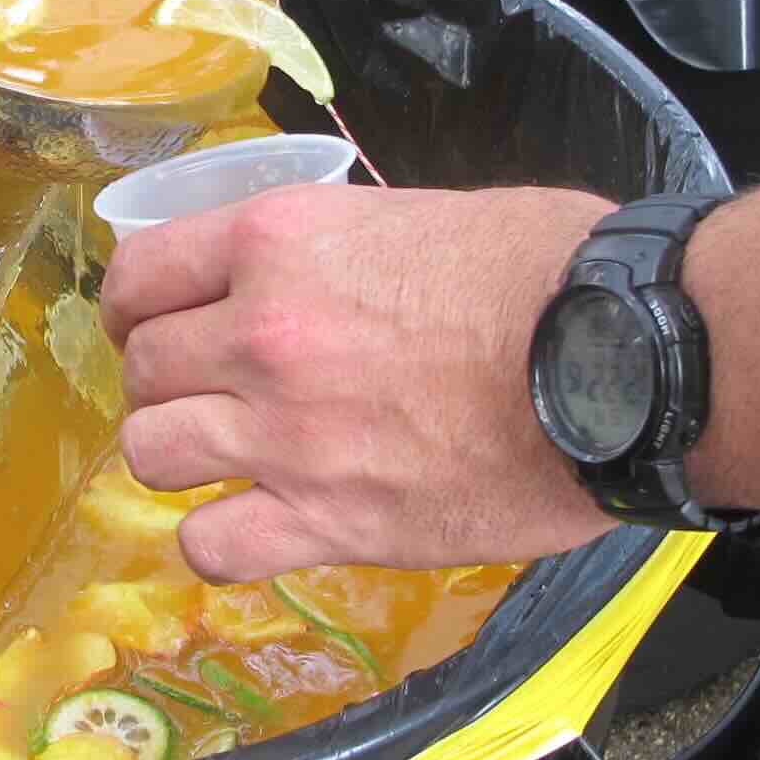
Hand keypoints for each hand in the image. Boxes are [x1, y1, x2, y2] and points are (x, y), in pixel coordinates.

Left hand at [98, 184, 616, 581]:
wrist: (625, 360)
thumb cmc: (550, 271)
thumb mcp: (418, 214)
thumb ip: (336, 250)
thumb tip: (317, 275)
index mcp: (279, 242)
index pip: (140, 276)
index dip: (134, 308)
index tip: (151, 326)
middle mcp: (261, 335)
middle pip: (144, 370)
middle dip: (162, 383)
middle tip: (206, 395)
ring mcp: (286, 435)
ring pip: (153, 453)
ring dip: (179, 455)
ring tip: (224, 459)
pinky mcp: (328, 522)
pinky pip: (211, 544)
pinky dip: (217, 539)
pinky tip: (252, 526)